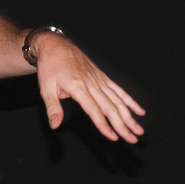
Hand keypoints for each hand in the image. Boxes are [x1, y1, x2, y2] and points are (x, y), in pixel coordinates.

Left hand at [30, 30, 145, 142]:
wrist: (55, 44)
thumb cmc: (49, 67)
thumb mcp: (45, 88)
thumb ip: (53, 108)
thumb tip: (55, 126)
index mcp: (78, 87)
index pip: (94, 110)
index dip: (104, 125)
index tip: (114, 137)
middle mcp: (92, 83)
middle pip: (111, 108)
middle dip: (123, 125)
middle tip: (133, 139)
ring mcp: (99, 79)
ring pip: (118, 100)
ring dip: (130, 116)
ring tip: (139, 130)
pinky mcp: (102, 76)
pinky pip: (119, 90)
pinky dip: (130, 101)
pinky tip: (139, 111)